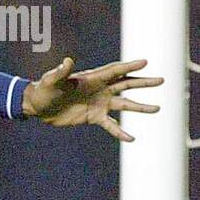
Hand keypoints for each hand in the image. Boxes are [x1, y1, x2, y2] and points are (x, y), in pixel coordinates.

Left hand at [21, 57, 162, 141]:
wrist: (37, 106)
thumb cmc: (44, 89)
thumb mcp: (52, 80)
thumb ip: (61, 72)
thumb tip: (67, 61)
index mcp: (92, 78)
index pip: (115, 70)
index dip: (129, 66)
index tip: (145, 62)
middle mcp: (99, 89)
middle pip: (126, 84)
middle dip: (143, 83)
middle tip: (161, 80)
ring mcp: (98, 103)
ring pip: (124, 104)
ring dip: (140, 107)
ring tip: (157, 108)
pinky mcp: (93, 117)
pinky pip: (111, 125)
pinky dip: (120, 131)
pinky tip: (131, 138)